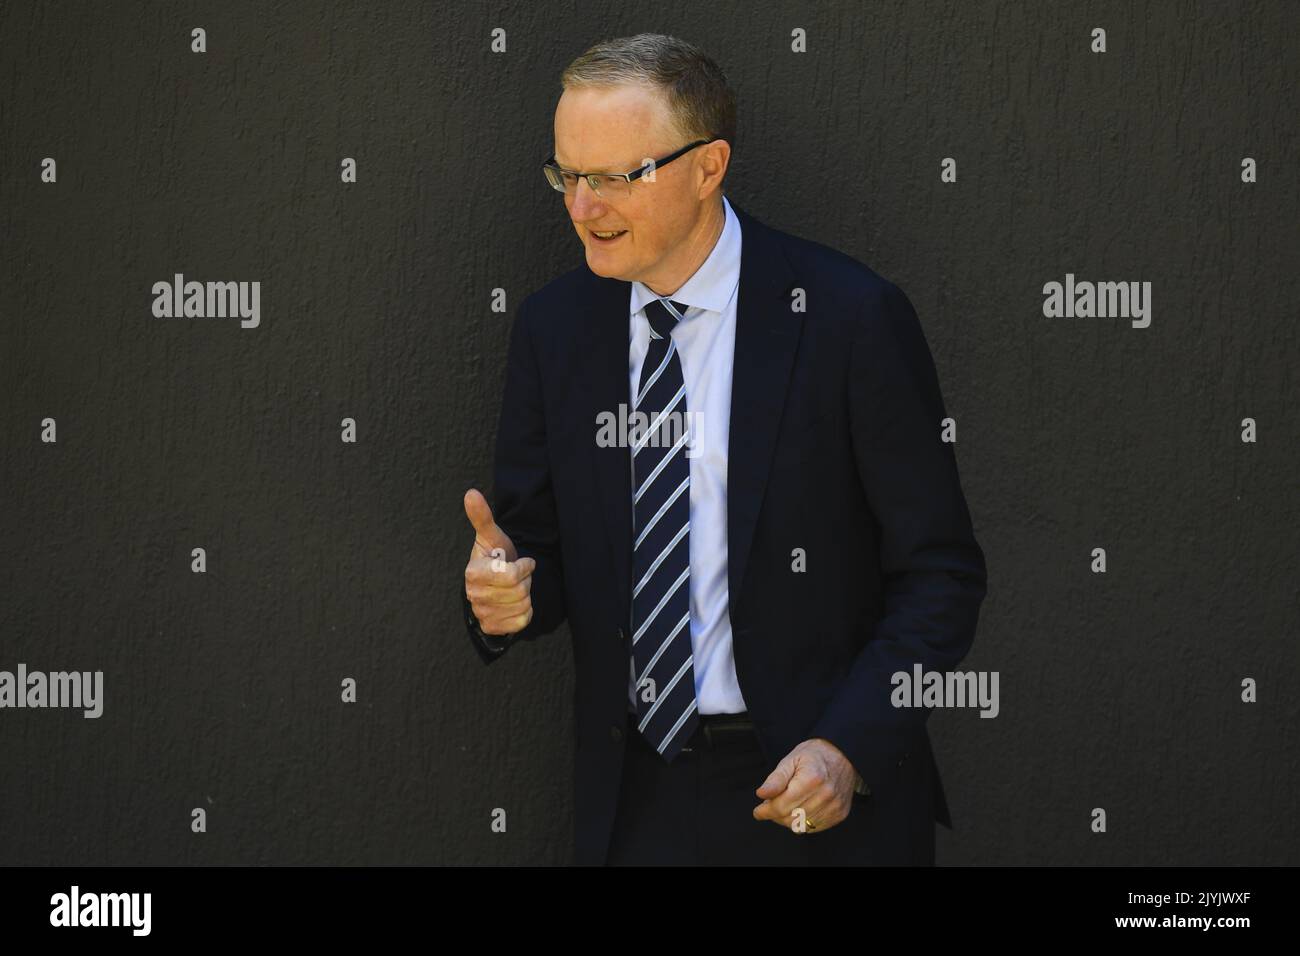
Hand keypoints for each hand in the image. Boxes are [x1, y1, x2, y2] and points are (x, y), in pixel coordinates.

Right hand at [463, 488, 534, 635]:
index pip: (511, 574)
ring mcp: (482, 614)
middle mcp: (474, 596)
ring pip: (522, 605)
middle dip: (526, 580)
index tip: (520, 561)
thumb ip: (482, 517)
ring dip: (526, 595)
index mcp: (473, 573)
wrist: (495, 585)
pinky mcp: (492, 627)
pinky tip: (515, 602)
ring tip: (516, 587)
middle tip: (518, 575)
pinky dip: (525, 611)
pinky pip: (522, 620)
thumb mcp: (491, 537)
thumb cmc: (495, 557)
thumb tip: (471, 493)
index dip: (524, 566)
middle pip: (519, 590)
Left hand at [753, 738, 859, 833]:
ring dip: (788, 819)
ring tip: (786, 804)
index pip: (781, 806)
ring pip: (801, 826)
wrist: (843, 754)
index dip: (765, 811)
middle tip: (770, 805)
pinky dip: (803, 822)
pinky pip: (814, 827)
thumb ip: (776, 779)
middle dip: (775, 815)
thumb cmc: (814, 755)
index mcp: (811, 779)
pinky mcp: (839, 814)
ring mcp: (834, 806)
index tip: (758, 811)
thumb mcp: (791, 760)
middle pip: (790, 818)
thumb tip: (761, 794)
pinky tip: (800, 808)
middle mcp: (825, 795)